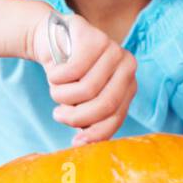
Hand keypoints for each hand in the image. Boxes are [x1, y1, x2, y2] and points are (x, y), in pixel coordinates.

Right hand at [30, 10, 137, 145]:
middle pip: (105, 104)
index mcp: (129, 84)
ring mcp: (113, 49)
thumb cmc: (70, 76)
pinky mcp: (93, 38)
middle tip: (59, 115)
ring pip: (86, 89)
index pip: (117, 116)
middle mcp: (127, 65)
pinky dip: (56, 78)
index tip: (76, 142)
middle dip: (77, 117)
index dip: (96, 133)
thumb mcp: (83, 101)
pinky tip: (54, 73)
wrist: (52, 40)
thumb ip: (89, 121)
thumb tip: (82, 144)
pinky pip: (72, 70)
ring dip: (62, 96)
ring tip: (56, 91)